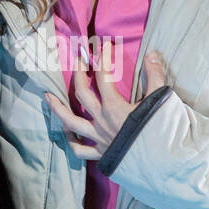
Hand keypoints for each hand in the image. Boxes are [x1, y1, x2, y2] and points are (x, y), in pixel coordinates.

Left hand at [43, 41, 168, 159]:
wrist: (161, 163)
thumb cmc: (161, 131)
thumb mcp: (160, 100)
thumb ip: (154, 76)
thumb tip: (151, 54)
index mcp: (114, 106)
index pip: (103, 76)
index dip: (102, 58)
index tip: (104, 46)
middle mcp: (101, 120)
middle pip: (81, 93)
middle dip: (77, 73)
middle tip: (77, 60)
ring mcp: (98, 138)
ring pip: (71, 122)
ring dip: (58, 107)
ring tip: (47, 96)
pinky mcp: (101, 154)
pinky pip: (80, 150)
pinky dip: (71, 141)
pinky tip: (67, 132)